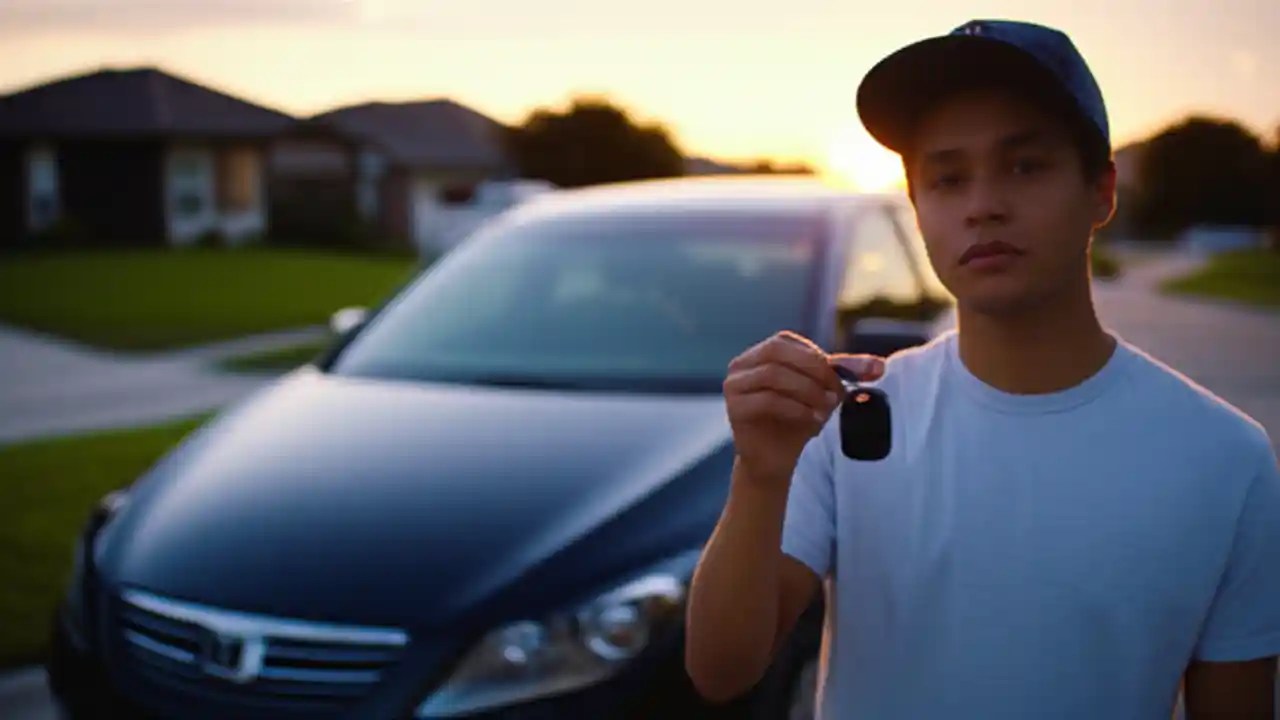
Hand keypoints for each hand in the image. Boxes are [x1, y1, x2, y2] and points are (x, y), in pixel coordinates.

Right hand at [724, 331, 884, 487]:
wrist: (775, 460)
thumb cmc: (797, 420)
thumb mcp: (824, 391)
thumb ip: (847, 373)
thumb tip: (881, 365)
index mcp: (760, 353)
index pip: (787, 340)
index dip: (815, 356)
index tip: (839, 379)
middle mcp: (742, 365)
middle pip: (776, 351)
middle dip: (812, 370)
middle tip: (834, 393)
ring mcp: (734, 386)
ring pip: (772, 375)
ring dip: (807, 391)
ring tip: (825, 411)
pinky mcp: (734, 409)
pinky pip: (766, 401)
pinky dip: (796, 410)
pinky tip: (812, 422)